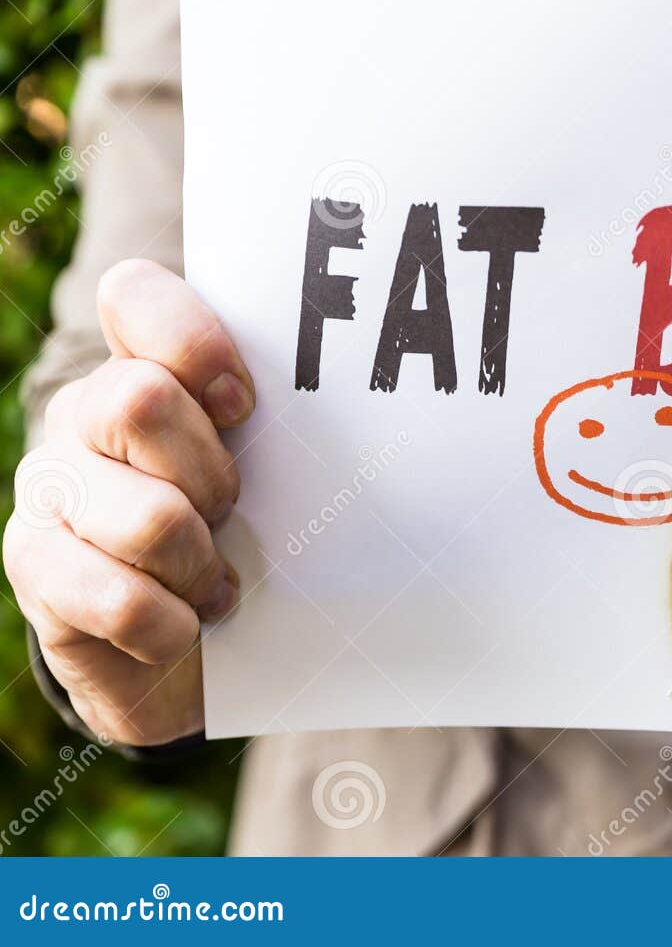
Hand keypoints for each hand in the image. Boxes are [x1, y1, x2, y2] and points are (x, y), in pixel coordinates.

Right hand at [3, 259, 253, 744]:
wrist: (187, 654)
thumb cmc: (249, 537)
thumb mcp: (274, 469)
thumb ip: (287, 418)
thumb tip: (359, 392)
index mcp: (142, 366)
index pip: (134, 295)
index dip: (194, 341)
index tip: (243, 404)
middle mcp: (81, 415)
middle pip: (141, 401)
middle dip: (212, 475)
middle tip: (232, 512)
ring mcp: (48, 488)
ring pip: (147, 514)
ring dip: (200, 562)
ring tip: (213, 581)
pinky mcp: (34, 568)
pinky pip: (119, 598)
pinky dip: (172, 624)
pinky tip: (184, 626)